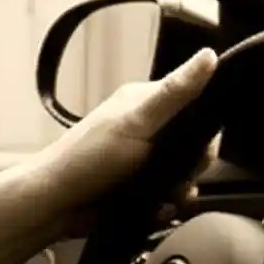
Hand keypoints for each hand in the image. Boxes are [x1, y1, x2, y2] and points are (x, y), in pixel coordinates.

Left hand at [30, 48, 218, 233]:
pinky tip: (159, 209)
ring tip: (169, 198)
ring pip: (185, 172)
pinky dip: (168, 205)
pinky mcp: (141, 187)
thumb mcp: (137, 122)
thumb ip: (175, 93)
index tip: (201, 148)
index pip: (196, 106)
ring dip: (183, 189)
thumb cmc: (89, 158)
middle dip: (193, 167)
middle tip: (180, 178)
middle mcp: (148, 129)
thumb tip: (210, 54)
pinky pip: (170, 195)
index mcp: (147, 103)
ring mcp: (144, 159)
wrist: (53, 206)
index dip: (206, 128)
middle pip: (195, 145)